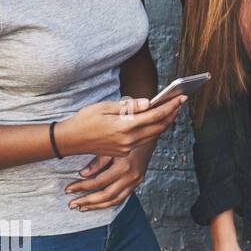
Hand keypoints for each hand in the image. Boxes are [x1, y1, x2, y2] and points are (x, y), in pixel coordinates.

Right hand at [55, 95, 184, 157]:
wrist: (69, 140)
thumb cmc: (84, 120)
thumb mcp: (104, 106)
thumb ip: (128, 105)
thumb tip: (149, 103)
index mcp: (124, 127)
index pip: (154, 116)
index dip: (170, 107)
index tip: (180, 98)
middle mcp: (128, 140)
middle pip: (158, 127)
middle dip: (171, 115)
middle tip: (180, 103)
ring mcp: (126, 148)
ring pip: (153, 135)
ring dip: (164, 123)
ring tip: (171, 110)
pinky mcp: (123, 152)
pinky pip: (143, 140)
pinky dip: (152, 130)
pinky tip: (154, 121)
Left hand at [64, 145, 152, 211]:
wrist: (148, 134)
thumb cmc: (127, 137)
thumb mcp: (111, 146)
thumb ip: (98, 162)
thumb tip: (83, 174)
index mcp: (124, 167)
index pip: (99, 182)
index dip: (82, 187)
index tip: (68, 189)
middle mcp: (131, 176)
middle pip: (106, 195)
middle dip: (87, 201)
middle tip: (72, 204)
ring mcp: (136, 181)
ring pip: (115, 200)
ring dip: (97, 206)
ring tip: (82, 208)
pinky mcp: (137, 182)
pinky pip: (122, 197)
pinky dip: (109, 203)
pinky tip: (98, 204)